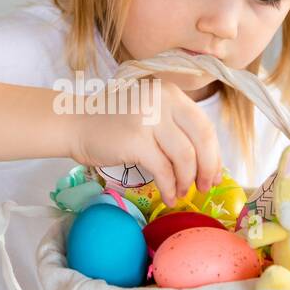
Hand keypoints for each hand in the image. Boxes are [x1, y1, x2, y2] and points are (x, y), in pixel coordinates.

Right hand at [68, 76, 222, 205]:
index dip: (214, 154)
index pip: (204, 126)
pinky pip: (163, 170)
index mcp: (171, 93)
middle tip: (204, 187)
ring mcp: (149, 119)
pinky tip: (168, 196)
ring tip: (180, 193)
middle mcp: (163, 100)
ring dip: (186, 181)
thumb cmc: (113, 123)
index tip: (214, 174)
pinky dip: (169, 187)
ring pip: (184, 157)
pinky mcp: (135, 140)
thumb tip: (207, 163)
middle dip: (207, 168)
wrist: (75, 124)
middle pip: (202, 140)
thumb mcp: (151, 113)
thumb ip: (176, 128)